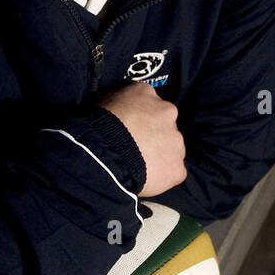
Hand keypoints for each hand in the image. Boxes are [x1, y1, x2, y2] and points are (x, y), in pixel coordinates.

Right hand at [95, 82, 186, 197]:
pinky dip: (163, 177)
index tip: (129, 130)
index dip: (139, 119)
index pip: (148, 104)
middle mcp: (167, 112)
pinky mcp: (177, 167)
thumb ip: (117, 102)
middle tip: (135, 149)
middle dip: (154, 136)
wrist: (105, 155)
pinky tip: (146, 180)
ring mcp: (176, 140)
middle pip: (164, 125)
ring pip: (172, 148)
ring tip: (139, 166)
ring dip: (160, 156)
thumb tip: (116, 109)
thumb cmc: (97, 128)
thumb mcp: (102, 102)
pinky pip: (173, 173)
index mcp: (147, 94)